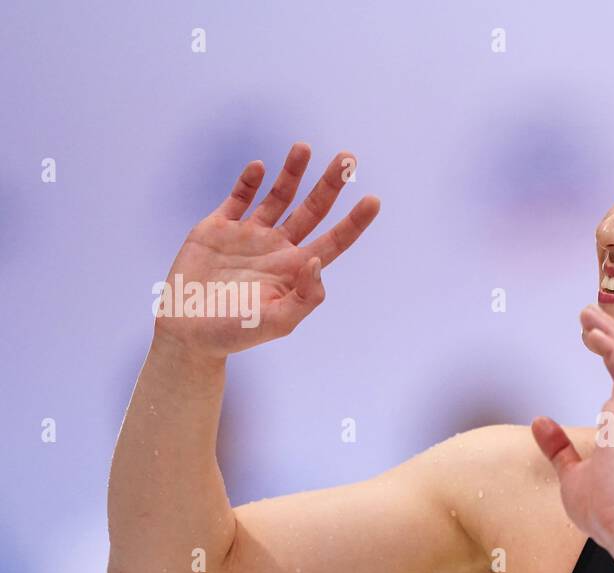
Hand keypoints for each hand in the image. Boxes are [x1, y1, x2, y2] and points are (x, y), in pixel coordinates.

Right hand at [153, 142, 379, 357]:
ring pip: (278, 196)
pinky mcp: (218, 228)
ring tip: (305, 147)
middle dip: (330, 184)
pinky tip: (260, 168)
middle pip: (312, 209)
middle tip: (348, 158)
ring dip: (292, 173)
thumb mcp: (279, 322)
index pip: (335, 240)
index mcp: (296, 269)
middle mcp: (278, 247)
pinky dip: (248, 182)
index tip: (374, 200)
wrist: (187, 332)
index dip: (354, 222)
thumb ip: (305, 296)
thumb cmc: (235, 333)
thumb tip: (318, 260)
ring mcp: (249, 235)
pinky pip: (238, 198)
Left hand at [531, 304, 613, 548]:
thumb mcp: (571, 474)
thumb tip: (539, 421)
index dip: (608, 354)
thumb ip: (558, 447)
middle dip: (609, 333)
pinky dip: (611, 346)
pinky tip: (593, 332)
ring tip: (586, 313)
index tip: (589, 337)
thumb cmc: (602, 508)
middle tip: (587, 313)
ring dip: (609, 332)